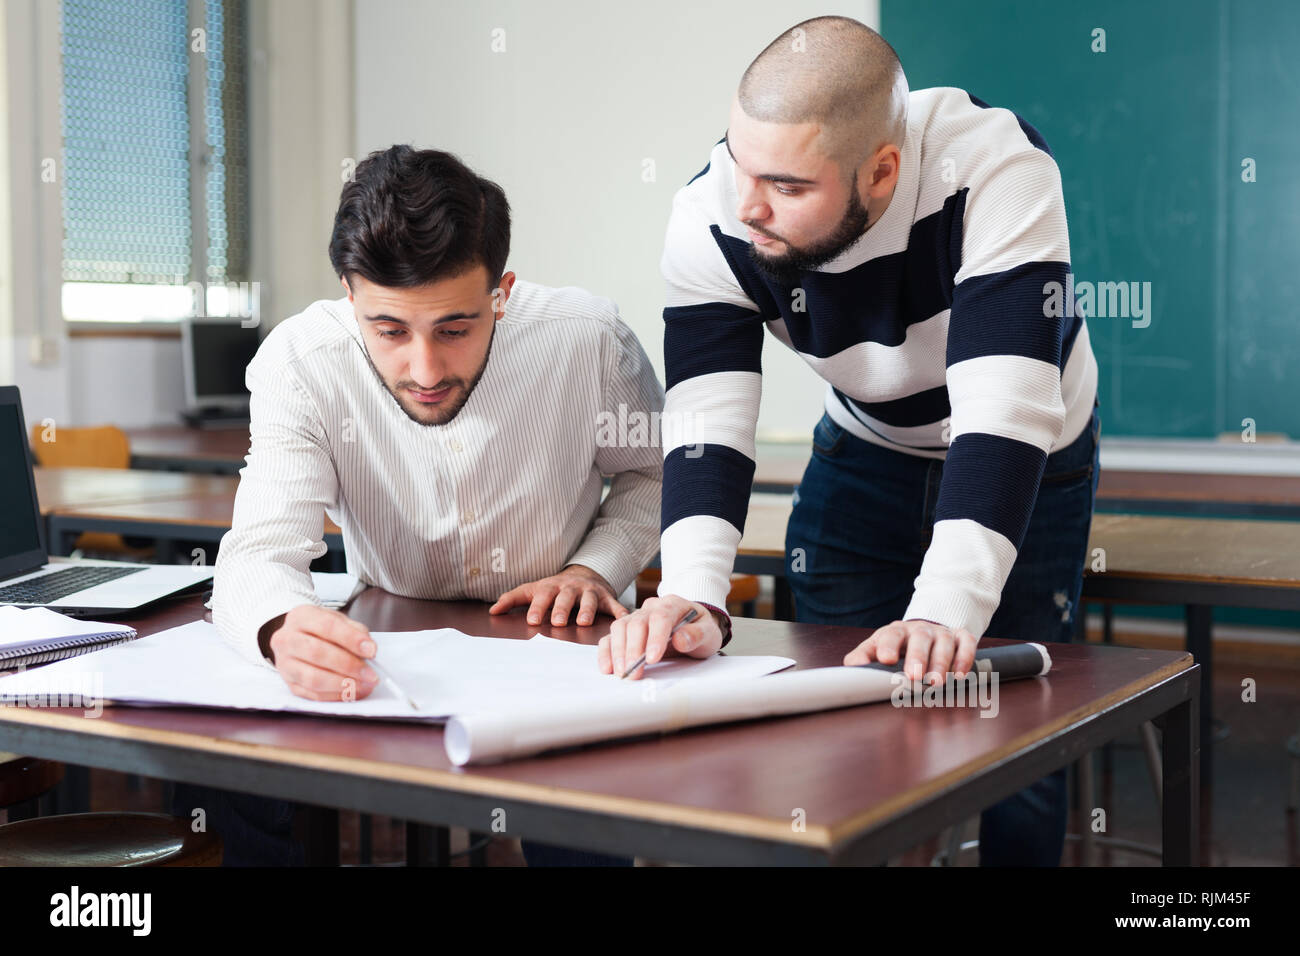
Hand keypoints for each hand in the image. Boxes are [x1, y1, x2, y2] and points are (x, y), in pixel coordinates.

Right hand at [263, 604, 378, 700]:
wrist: (298, 639)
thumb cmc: (322, 629)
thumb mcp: (339, 620)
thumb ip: (355, 631)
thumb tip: (369, 650)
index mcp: (301, 617)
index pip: (327, 626)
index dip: (351, 639)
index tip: (371, 650)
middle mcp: (286, 639)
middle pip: (317, 653)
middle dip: (349, 665)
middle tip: (371, 673)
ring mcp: (284, 664)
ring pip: (313, 678)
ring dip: (343, 684)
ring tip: (364, 685)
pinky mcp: (289, 684)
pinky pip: (312, 694)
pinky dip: (336, 695)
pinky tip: (352, 692)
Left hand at [488, 564, 627, 626]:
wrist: (584, 576)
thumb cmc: (554, 589)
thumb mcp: (533, 590)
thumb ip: (512, 599)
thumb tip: (492, 611)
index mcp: (552, 587)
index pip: (542, 596)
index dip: (537, 607)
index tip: (531, 620)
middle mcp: (571, 588)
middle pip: (566, 597)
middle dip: (561, 609)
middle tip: (557, 622)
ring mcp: (590, 591)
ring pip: (589, 599)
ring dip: (587, 610)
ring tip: (583, 622)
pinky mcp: (606, 597)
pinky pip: (614, 604)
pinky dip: (619, 611)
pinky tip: (622, 618)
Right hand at [597, 595, 723, 679]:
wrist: (694, 629)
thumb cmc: (700, 630)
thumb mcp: (708, 633)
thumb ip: (697, 635)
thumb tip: (680, 639)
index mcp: (673, 604)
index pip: (661, 617)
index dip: (655, 638)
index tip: (652, 658)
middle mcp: (651, 607)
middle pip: (637, 623)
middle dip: (633, 649)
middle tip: (633, 670)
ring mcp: (636, 617)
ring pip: (620, 628)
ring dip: (618, 651)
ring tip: (622, 672)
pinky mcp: (626, 629)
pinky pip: (611, 636)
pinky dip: (607, 652)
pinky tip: (607, 667)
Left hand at [843, 619, 978, 683]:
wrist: (924, 631)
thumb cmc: (897, 646)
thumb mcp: (877, 648)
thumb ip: (862, 657)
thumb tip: (852, 669)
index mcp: (895, 631)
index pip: (890, 634)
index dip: (888, 646)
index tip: (885, 659)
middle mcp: (920, 629)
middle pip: (920, 638)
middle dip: (918, 657)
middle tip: (915, 676)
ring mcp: (941, 632)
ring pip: (944, 642)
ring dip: (941, 662)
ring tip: (937, 682)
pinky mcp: (960, 637)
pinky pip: (967, 643)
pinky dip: (964, 657)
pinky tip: (959, 674)